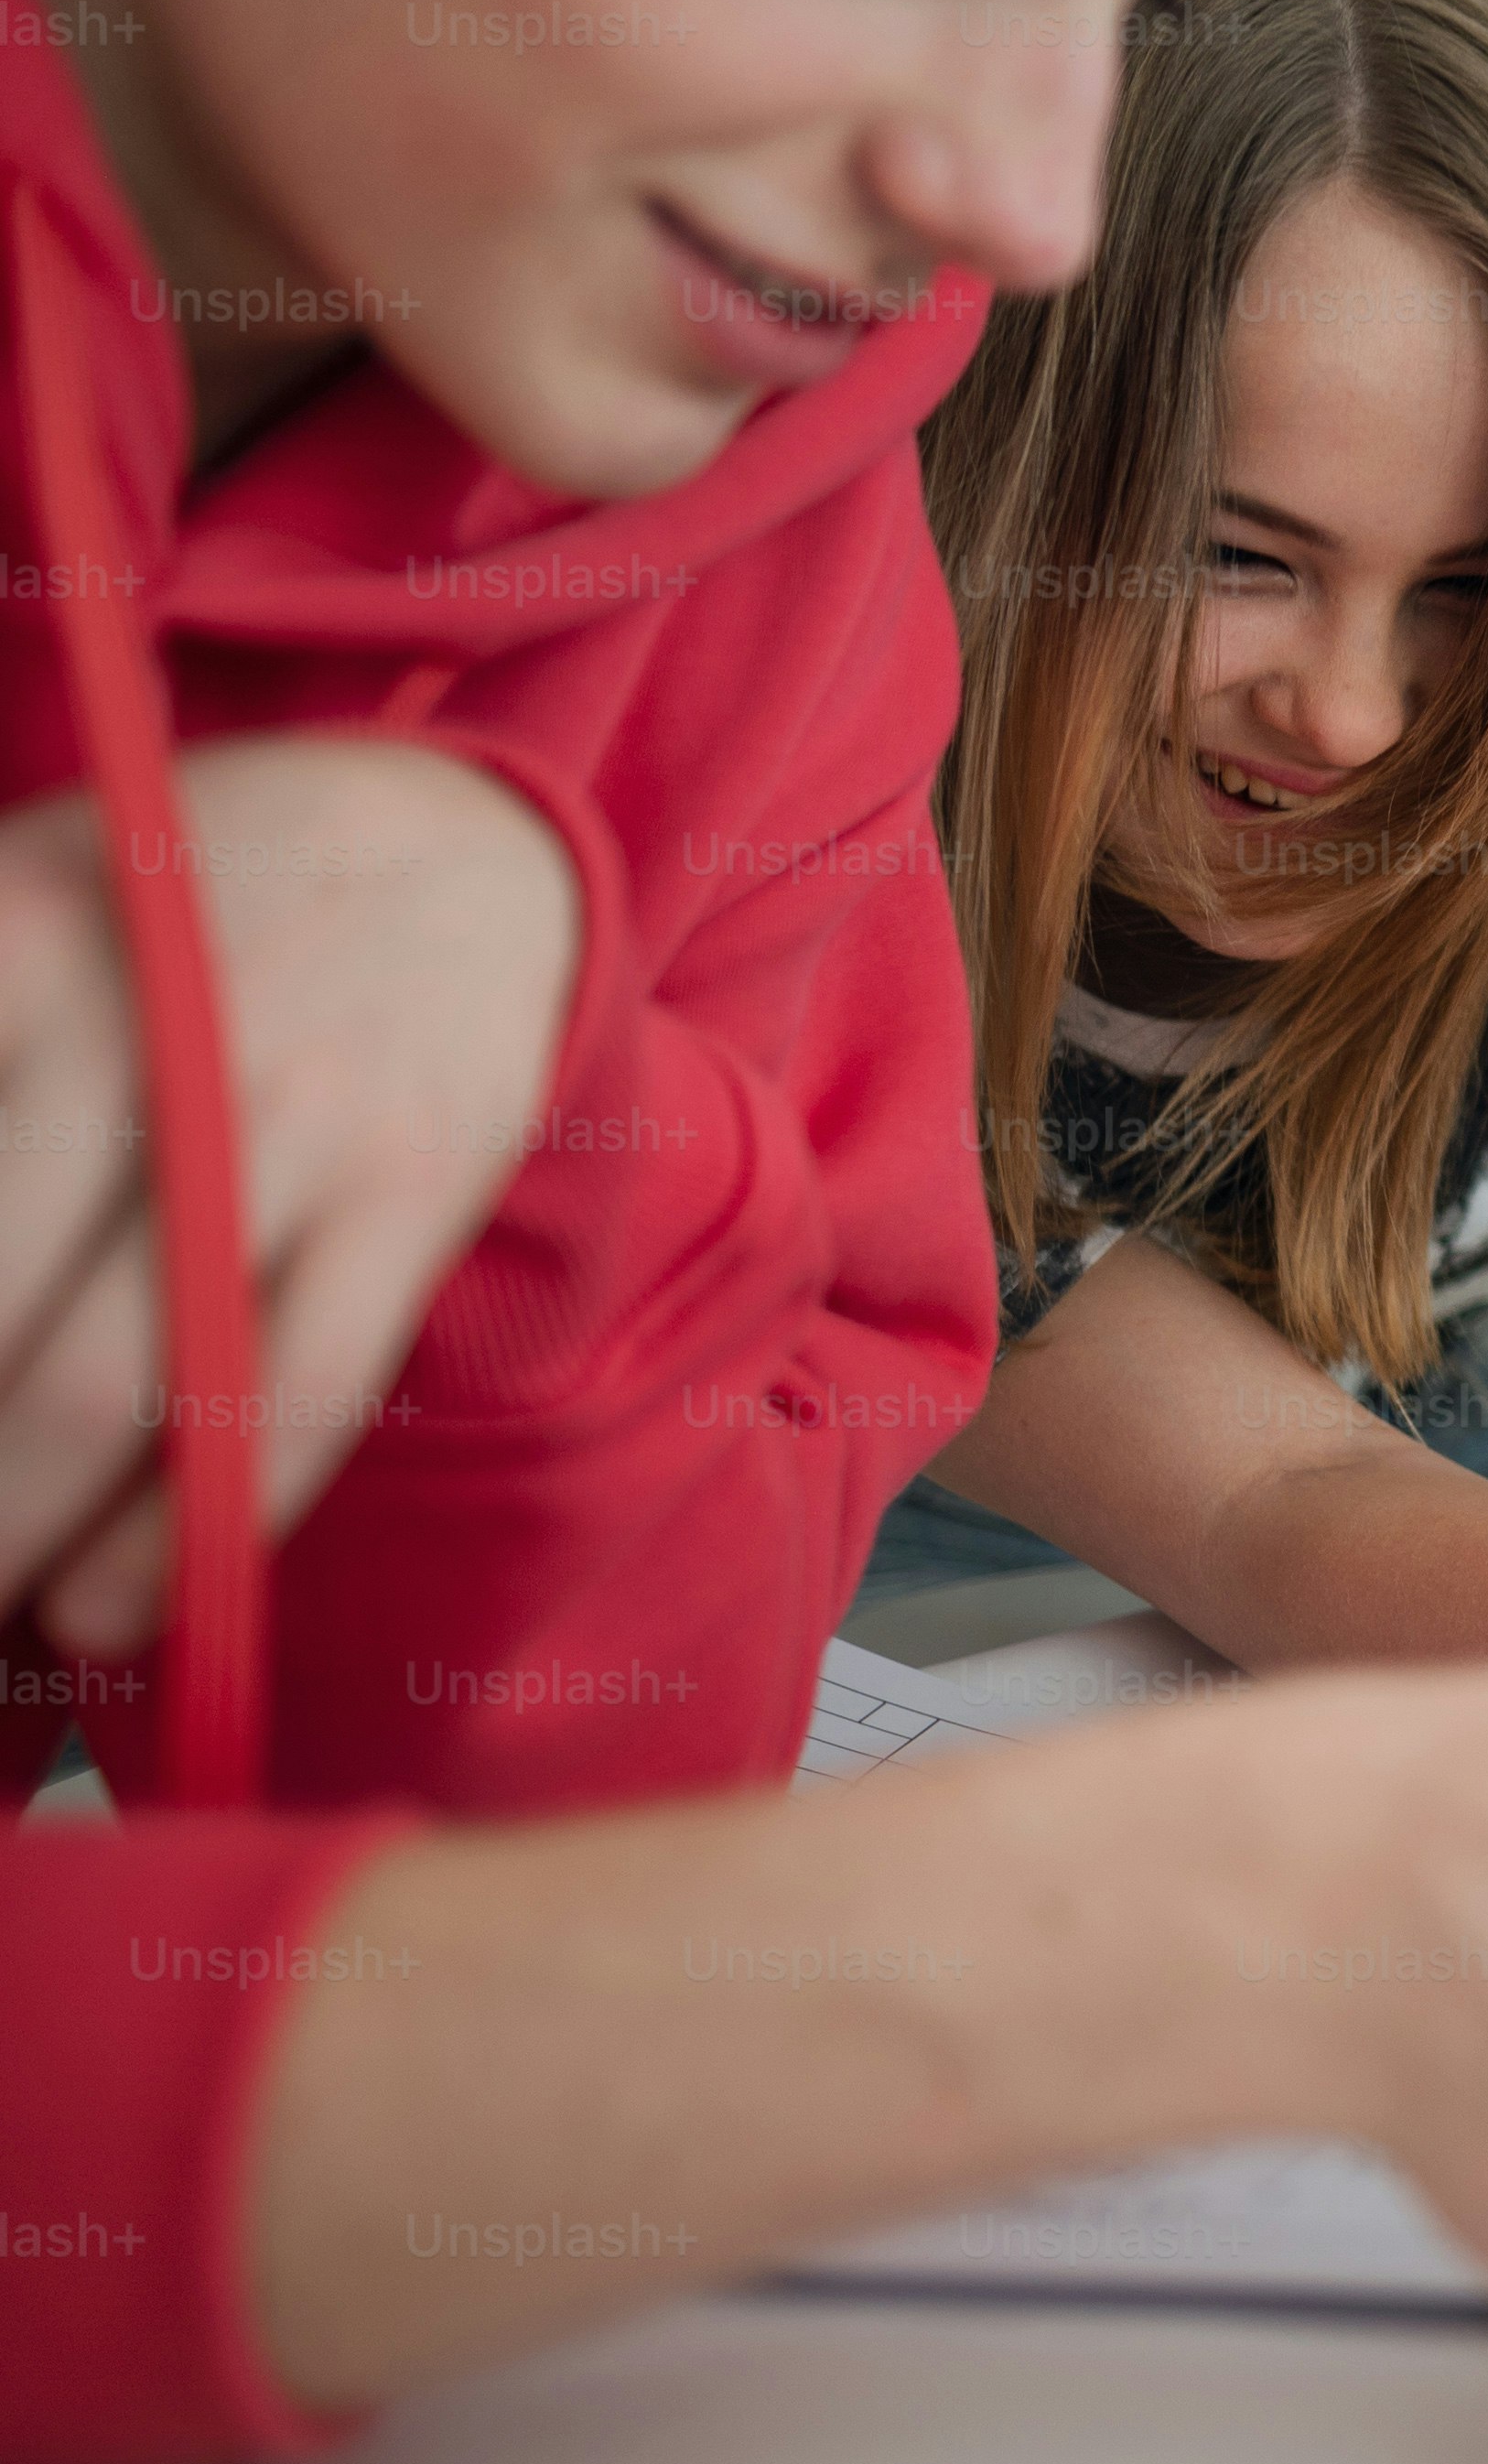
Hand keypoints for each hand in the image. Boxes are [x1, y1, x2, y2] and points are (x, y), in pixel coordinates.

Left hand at [0, 738, 576, 1644]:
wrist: (466, 849)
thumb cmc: (180, 914)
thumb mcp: (9, 918)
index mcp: (12, 947)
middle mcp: (142, 1031)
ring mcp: (291, 1118)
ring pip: (105, 1379)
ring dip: (4, 1533)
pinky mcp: (409, 1196)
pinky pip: (292, 1400)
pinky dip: (183, 1533)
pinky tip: (100, 1615)